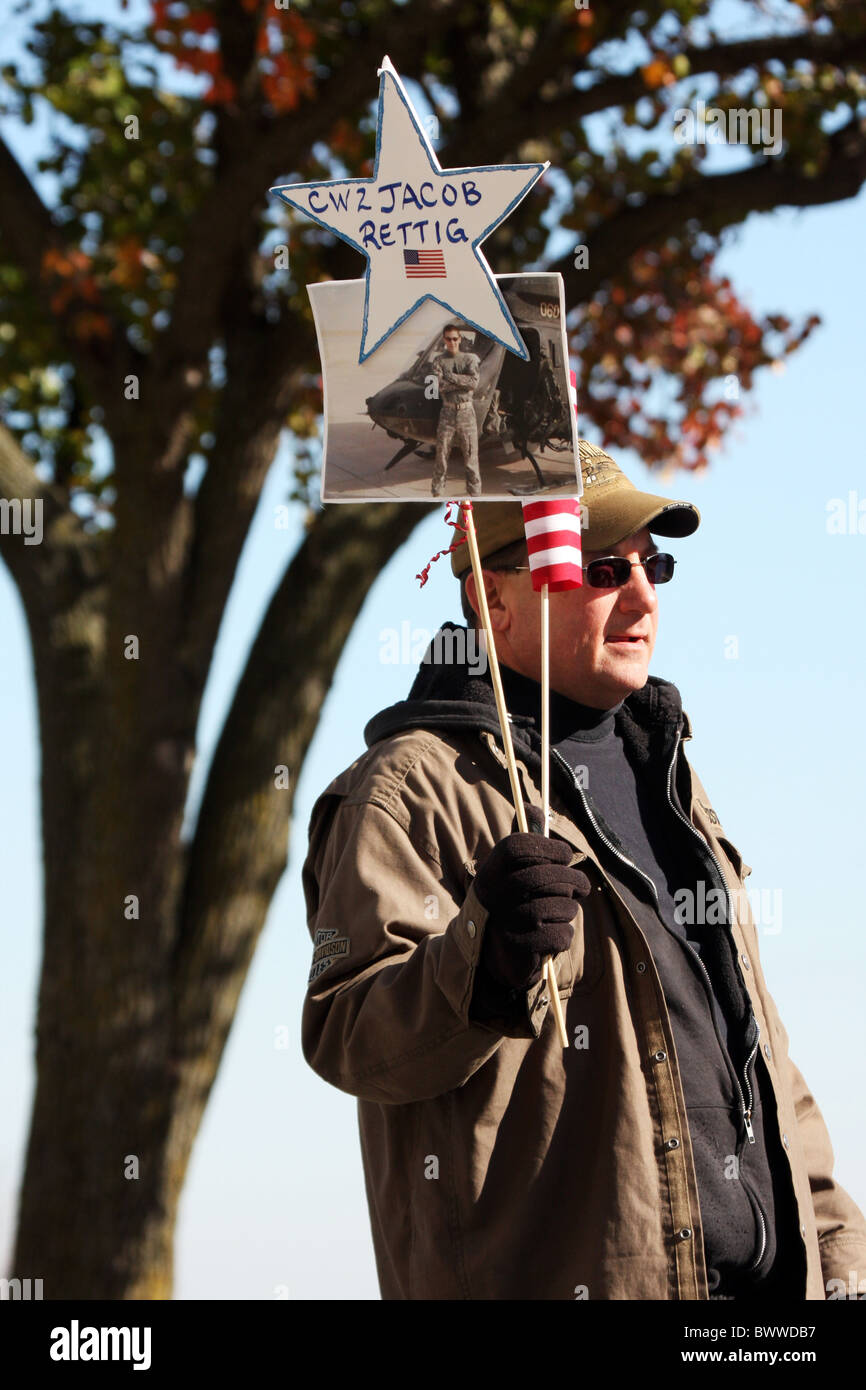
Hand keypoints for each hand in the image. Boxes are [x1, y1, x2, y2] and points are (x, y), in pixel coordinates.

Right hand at [471, 806, 590, 999]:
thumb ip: (525, 840)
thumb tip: (536, 807)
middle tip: (581, 885)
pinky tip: (557, 934)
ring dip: (568, 909)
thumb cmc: (511, 901)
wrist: (494, 953)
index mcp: (491, 870)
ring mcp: (503, 922)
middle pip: (541, 877)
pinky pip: (558, 935)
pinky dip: (565, 934)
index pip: (516, 847)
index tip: (566, 854)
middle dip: (571, 879)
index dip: (548, 847)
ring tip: (563, 912)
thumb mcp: (512, 871)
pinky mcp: (517, 948)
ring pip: (555, 907)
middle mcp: (493, 894)